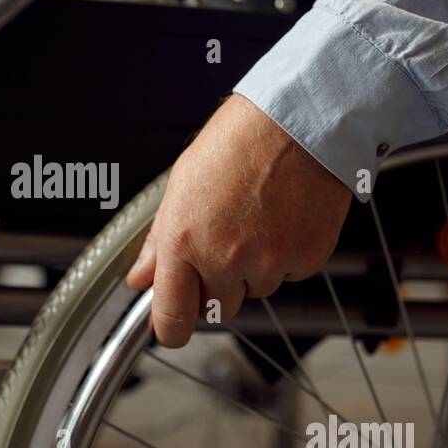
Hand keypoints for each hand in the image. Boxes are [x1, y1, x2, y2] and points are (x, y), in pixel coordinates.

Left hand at [126, 94, 351, 346]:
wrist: (299, 120)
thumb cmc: (239, 141)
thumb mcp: (182, 184)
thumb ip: (159, 241)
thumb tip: (141, 276)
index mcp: (183, 240)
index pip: (171, 318)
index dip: (171, 327)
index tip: (173, 323)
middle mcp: (224, 258)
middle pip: (217, 309)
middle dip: (217, 286)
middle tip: (225, 241)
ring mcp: (268, 262)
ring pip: (256, 290)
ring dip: (254, 268)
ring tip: (257, 218)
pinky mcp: (305, 259)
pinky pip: (289, 274)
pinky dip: (286, 255)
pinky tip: (284, 217)